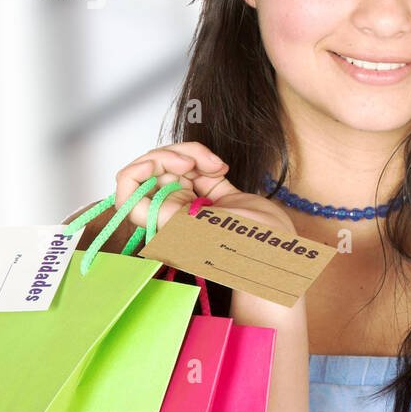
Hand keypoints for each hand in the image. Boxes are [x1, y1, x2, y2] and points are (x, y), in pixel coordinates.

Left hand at [114, 141, 295, 237]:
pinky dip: (208, 161)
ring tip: (215, 165)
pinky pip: (200, 168)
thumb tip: (132, 195)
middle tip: (192, 162)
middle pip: (153, 172)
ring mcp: (195, 202)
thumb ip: (168, 213)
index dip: (136, 172)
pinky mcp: (215, 194)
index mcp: (165, 224)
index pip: (129, 194)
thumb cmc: (245, 251)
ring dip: (193, 156)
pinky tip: (222, 169)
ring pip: (177, 165)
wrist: (281, 255)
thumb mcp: (204, 232)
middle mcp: (175, 213)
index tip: (157, 164)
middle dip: (171, 156)